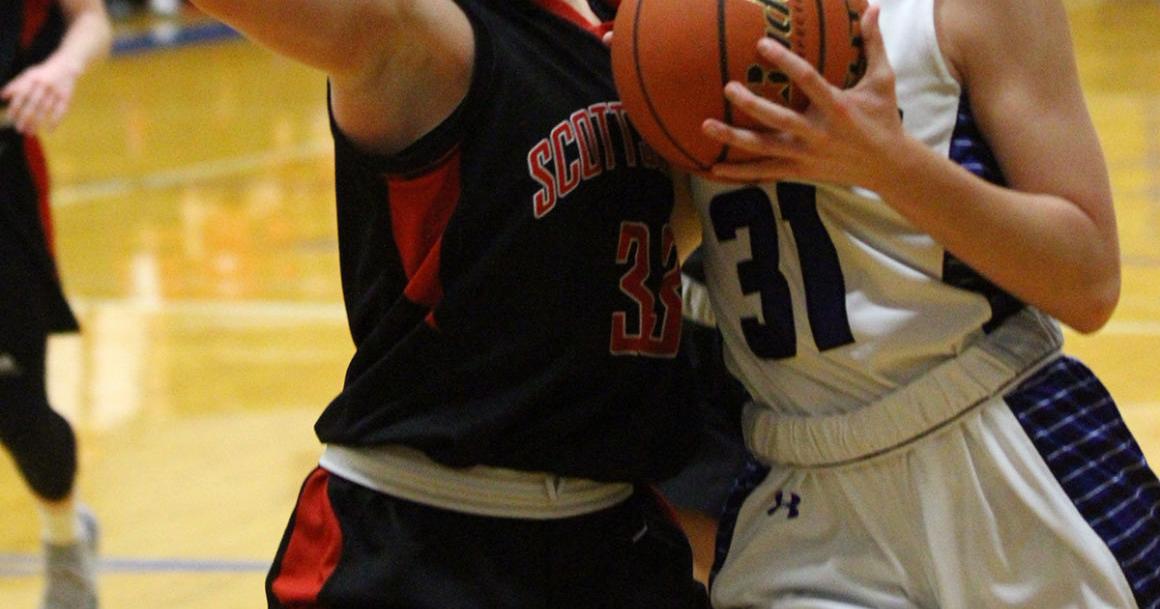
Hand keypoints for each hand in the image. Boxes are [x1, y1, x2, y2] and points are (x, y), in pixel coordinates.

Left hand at [1, 59, 80, 134]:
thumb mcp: (28, 75)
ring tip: (30, 132)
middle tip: (19, 129)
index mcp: (32, 79)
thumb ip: (16, 85)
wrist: (66, 66)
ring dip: (37, 122)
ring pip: (45, 110)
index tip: (10, 119)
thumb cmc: (43, 73)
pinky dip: (55, 121)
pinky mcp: (66, 97)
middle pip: (33, 104)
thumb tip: (2, 96)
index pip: (21, 95)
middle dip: (25, 118)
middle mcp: (43, 85)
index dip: (15, 107)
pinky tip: (49, 130)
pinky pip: (60, 111)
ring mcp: (56, 91)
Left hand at [700, 4, 902, 189]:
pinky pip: (765, 173)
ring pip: (764, 148)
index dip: (785, 61)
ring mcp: (806, 155)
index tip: (761, 44)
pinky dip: (740, 172)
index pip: (808, 80)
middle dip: (751, 104)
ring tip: (706, 125)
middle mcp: (818, 133)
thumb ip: (873, 44)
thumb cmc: (884, 119)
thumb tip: (872, 7)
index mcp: (837, 107)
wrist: (889, 167)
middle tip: (728, 86)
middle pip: (779, 118)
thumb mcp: (882, 81)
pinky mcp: (800, 172)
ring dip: (733, 138)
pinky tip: (714, 168)